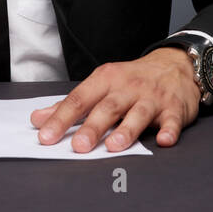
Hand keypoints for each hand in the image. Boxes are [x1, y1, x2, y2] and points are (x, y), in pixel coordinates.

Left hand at [29, 47, 200, 151]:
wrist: (174, 66)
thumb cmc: (131, 80)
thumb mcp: (100, 84)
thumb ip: (71, 103)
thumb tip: (38, 119)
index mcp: (105, 80)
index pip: (79, 99)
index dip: (61, 118)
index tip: (46, 136)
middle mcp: (127, 87)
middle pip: (107, 107)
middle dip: (92, 127)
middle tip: (78, 146)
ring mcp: (152, 97)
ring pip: (138, 114)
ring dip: (127, 130)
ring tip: (114, 146)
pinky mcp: (174, 108)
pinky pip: (172, 120)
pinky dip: (169, 130)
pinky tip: (163, 140)